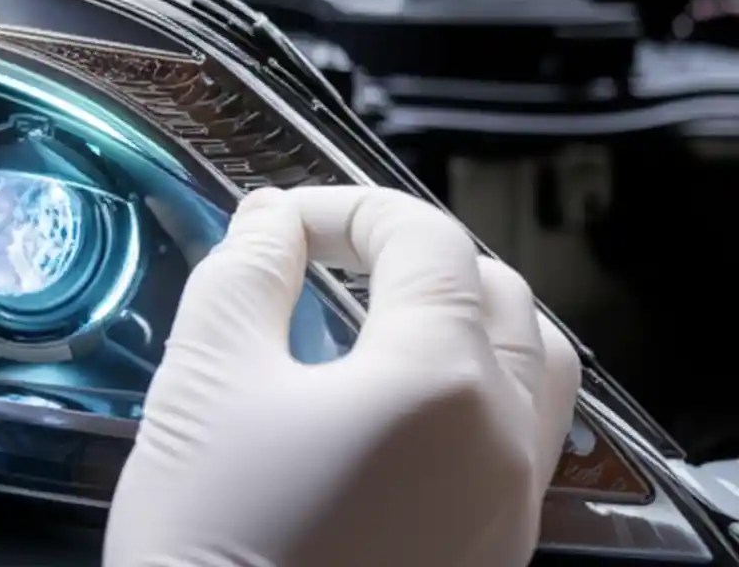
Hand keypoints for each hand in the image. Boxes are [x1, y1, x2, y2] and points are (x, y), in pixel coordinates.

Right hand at [105, 186, 580, 566]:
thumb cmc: (214, 545)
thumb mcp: (208, 382)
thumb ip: (245, 274)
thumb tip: (271, 224)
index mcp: (440, 383)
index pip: (422, 241)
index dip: (346, 209)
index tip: (282, 223)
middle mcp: (500, 442)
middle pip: (499, 292)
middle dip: (415, 252)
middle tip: (335, 255)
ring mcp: (507, 505)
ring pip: (532, 366)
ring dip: (466, 315)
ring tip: (386, 315)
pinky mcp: (489, 554)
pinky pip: (515, 437)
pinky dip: (472, 387)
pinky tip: (398, 403)